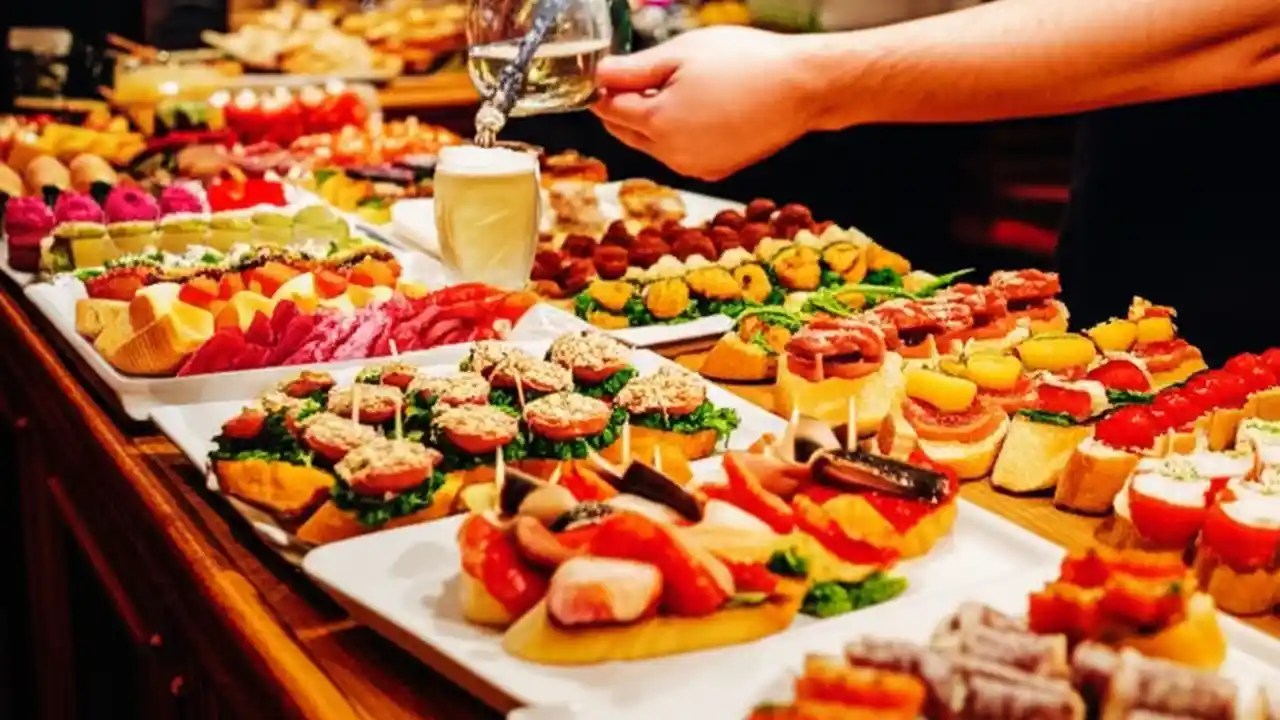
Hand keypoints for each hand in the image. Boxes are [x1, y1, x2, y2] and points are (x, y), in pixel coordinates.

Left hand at [592, 27, 819, 180]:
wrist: (803, 87)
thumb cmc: (745, 63)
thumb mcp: (680, 54)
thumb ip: (633, 70)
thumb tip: (598, 75)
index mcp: (657, 124)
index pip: (609, 110)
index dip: (603, 88)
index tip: (607, 71)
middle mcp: (672, 156)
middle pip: (628, 132)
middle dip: (627, 107)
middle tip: (640, 75)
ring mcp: (695, 168)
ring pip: (655, 145)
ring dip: (654, 122)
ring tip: (680, 87)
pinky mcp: (717, 172)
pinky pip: (683, 153)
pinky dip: (680, 135)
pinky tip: (702, 108)